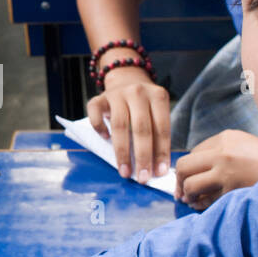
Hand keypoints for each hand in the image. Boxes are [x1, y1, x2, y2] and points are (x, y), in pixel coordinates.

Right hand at [86, 64, 170, 182]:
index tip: (159, 172)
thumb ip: (157, 134)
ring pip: (120, 125)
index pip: (161, 128)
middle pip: (141, 128)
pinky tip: (106, 139)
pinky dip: (100, 128)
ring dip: (122, 152)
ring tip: (124, 171)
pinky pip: (96, 115)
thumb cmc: (144, 105)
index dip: (161, 152)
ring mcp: (117, 94)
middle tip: (142, 177)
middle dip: (142, 156)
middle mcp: (138, 92)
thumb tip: (157, 169)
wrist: (127, 79)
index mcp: (158, 96)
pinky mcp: (99, 98)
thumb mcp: (156, 112)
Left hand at [173, 130, 257, 210]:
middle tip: (181, 192)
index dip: (186, 168)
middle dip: (179, 181)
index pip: (193, 152)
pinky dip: (200, 204)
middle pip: (184, 166)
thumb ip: (222, 152)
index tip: (184, 178)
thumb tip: (193, 169)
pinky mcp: (231, 190)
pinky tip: (201, 205)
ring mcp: (226, 172)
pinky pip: (206, 200)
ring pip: (191, 185)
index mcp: (226, 138)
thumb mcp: (246, 146)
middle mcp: (222, 152)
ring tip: (191, 200)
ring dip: (188, 195)